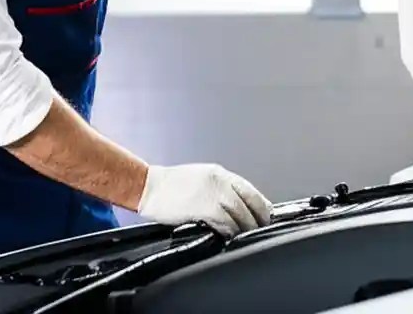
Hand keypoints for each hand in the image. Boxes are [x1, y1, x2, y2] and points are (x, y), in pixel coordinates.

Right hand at [138, 163, 271, 235]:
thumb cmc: (169, 186)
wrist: (148, 187)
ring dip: (245, 230)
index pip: (253, 193)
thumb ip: (220, 190)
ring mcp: (216, 195)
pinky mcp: (207, 208)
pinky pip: (228, 225)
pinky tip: (227, 237)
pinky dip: (230, 233)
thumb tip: (237, 208)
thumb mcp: (201, 178)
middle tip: (256, 232)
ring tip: (242, 237)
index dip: (262, 209)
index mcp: (221, 174)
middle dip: (257, 222)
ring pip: (242, 217)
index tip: (264, 219)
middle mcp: (222, 182)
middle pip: (252, 206)